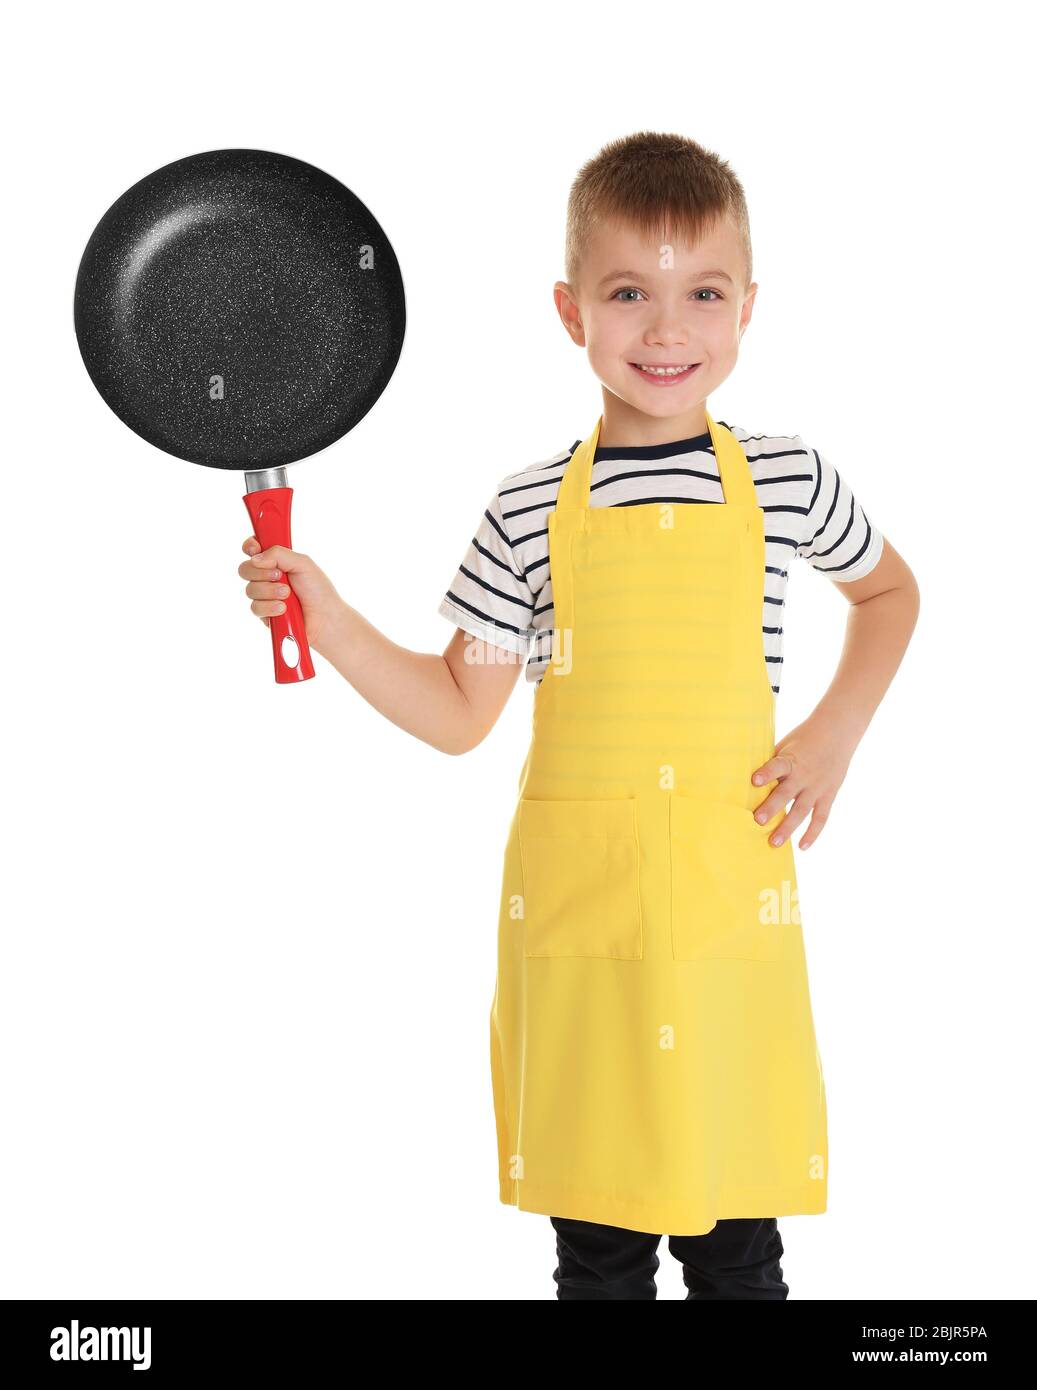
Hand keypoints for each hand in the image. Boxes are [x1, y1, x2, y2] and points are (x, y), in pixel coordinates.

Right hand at [238, 537, 343, 653]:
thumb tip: (255, 558)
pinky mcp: (264, 614)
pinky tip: (283, 609)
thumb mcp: (302, 563)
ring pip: (250, 590)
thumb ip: (278, 554)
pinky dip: (270, 607)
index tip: (255, 549)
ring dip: (269, 591)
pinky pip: (255, 607)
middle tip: (279, 575)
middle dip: (261, 573)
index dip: (250, 547)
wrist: (325, 618)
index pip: (253, 549)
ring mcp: (264, 596)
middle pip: (245, 569)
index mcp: (276, 561)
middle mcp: (267, 577)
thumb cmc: (318, 590)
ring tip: (287, 595)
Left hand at [749, 716, 855, 849]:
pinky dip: (812, 833)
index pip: (778, 765)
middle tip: (757, 821)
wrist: (838, 732)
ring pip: (801, 811)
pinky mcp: (829, 795)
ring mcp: (817, 787)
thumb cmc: (805, 738)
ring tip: (774, 842)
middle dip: (771, 808)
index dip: (766, 773)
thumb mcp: (786, 744)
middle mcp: (804, 775)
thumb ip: (772, 761)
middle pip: (786, 794)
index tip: (754, 780)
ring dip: (788, 827)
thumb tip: (744, 774)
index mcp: (791, 759)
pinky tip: (801, 847)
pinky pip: (821, 818)